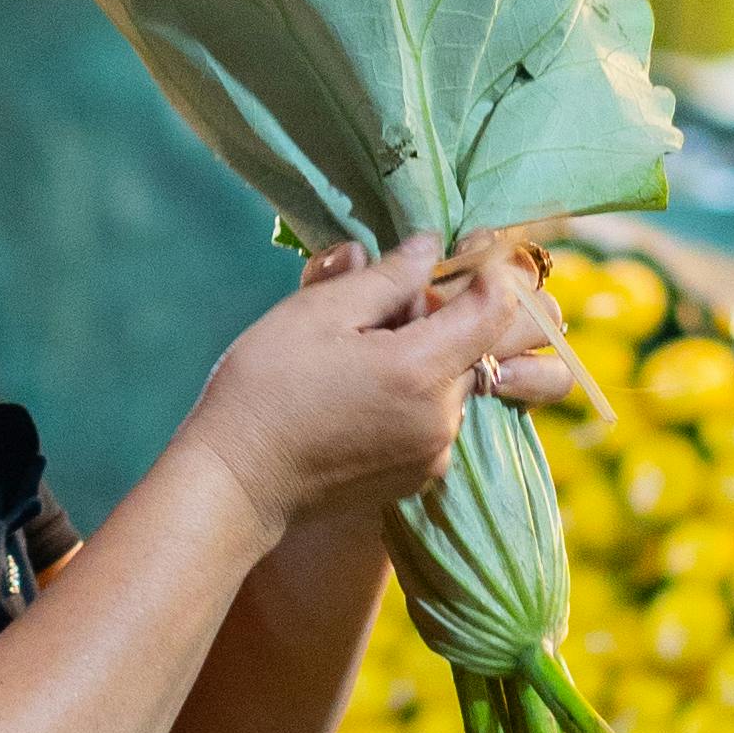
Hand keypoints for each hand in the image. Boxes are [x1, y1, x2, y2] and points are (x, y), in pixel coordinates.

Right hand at [180, 228, 575, 541]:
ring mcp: (435, 454)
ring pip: (462, 383)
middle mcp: (442, 418)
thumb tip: (432, 249)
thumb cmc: (264, 387)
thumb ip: (386, 278)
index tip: (465, 250)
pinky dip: (421, 394)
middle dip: (464, 314)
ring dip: (437, 356)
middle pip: (485, 348)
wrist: (237, 483)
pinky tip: (369, 388)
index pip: (497, 308)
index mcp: (420, 370)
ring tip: (374, 346)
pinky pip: (441, 418)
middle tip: (416, 297)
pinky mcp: (420, 477)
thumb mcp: (317, 314)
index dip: (491, 270)